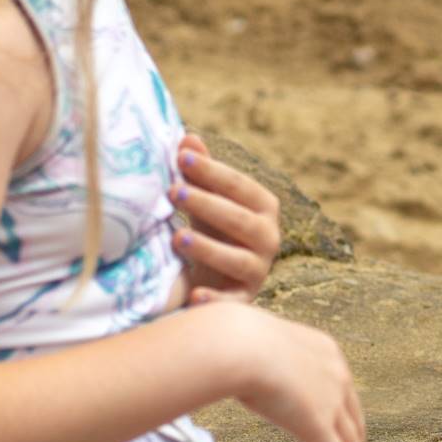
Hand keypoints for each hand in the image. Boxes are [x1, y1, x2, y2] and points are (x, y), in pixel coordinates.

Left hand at [171, 132, 280, 304]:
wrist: (219, 278)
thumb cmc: (212, 229)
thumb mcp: (206, 198)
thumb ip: (201, 171)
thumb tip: (188, 139)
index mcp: (263, 208)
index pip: (240, 185)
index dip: (213, 171)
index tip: (181, 158)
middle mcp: (268, 238)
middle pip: (242, 220)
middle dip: (208, 205)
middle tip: (173, 192)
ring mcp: (258, 271)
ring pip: (238, 260)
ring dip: (208, 248)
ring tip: (175, 237)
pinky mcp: (242, 300)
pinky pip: (231, 301)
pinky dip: (214, 299)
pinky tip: (193, 295)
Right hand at [234, 309, 367, 441]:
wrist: (236, 344)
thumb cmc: (232, 341)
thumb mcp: (257, 347)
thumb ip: (260, 360)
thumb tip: (239, 364)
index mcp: (327, 352)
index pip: (344, 393)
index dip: (347, 418)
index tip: (349, 436)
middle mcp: (338, 376)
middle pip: (354, 422)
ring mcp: (332, 402)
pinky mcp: (320, 427)